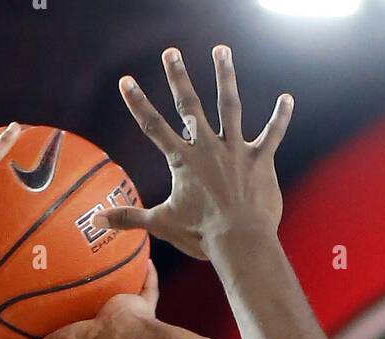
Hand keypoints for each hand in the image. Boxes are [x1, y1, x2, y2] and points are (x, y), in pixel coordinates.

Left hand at [0, 260, 159, 338]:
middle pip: (85, 332)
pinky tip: (138, 255)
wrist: (130, 338)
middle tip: (54, 301)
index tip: (24, 336)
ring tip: (92, 270)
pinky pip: (145, 289)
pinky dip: (144, 275)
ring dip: (106, 291)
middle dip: (71, 318)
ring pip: (114, 307)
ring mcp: (124, 330)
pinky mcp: (142, 312)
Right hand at [92, 45, 292, 260]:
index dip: (138, 103)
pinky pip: (272, 134)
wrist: (240, 242)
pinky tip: (287, 99)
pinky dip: (280, 117)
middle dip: (178, 77)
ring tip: (221, 51)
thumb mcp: (162, 225)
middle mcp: (208, 148)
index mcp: (183, 161)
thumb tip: (97, 220)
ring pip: (230, 106)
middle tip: (171, 53)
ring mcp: (235, 151)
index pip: (154, 126)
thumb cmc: (201, 235)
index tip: (126, 81)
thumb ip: (130, 218)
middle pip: (190, 105)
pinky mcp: (260, 160)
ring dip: (225, 76)